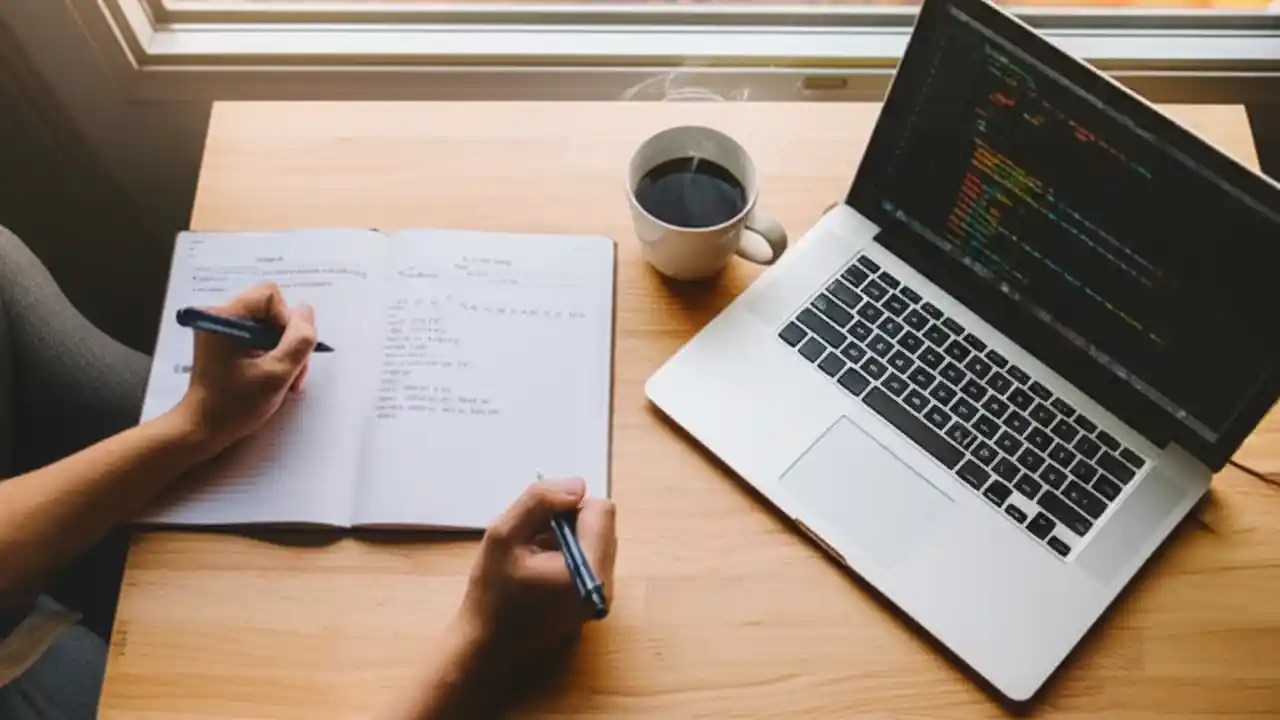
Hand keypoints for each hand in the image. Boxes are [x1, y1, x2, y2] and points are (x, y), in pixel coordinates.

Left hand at [174, 282, 316, 452]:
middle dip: (288, 341)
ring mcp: (221, 330)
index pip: (271, 295)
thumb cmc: (235, 404)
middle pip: (271, 311)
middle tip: (291, 374)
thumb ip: (300, 339)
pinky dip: (271, 356)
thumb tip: (306, 312)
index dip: (287, 321)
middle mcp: (219, 316)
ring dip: (283, 352)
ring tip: (283, 381)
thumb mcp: (278, 373)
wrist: (203, 428)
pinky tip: (271, 378)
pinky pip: (258, 337)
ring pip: (269, 326)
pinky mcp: (224, 342)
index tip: (285, 352)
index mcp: (226, 316)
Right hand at [460, 477, 616, 664]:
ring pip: (597, 538)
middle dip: (569, 521)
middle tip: (533, 541)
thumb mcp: (503, 535)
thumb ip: (540, 502)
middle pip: (602, 523)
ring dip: (568, 536)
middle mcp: (605, 584)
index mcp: (588, 569)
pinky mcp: (596, 600)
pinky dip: (569, 553)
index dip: (567, 506)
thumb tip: (578, 484)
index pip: (600, 509)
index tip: (538, 524)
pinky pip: (592, 557)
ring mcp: (603, 595)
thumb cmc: (491, 593)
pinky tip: (542, 569)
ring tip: (535, 556)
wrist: (488, 646)